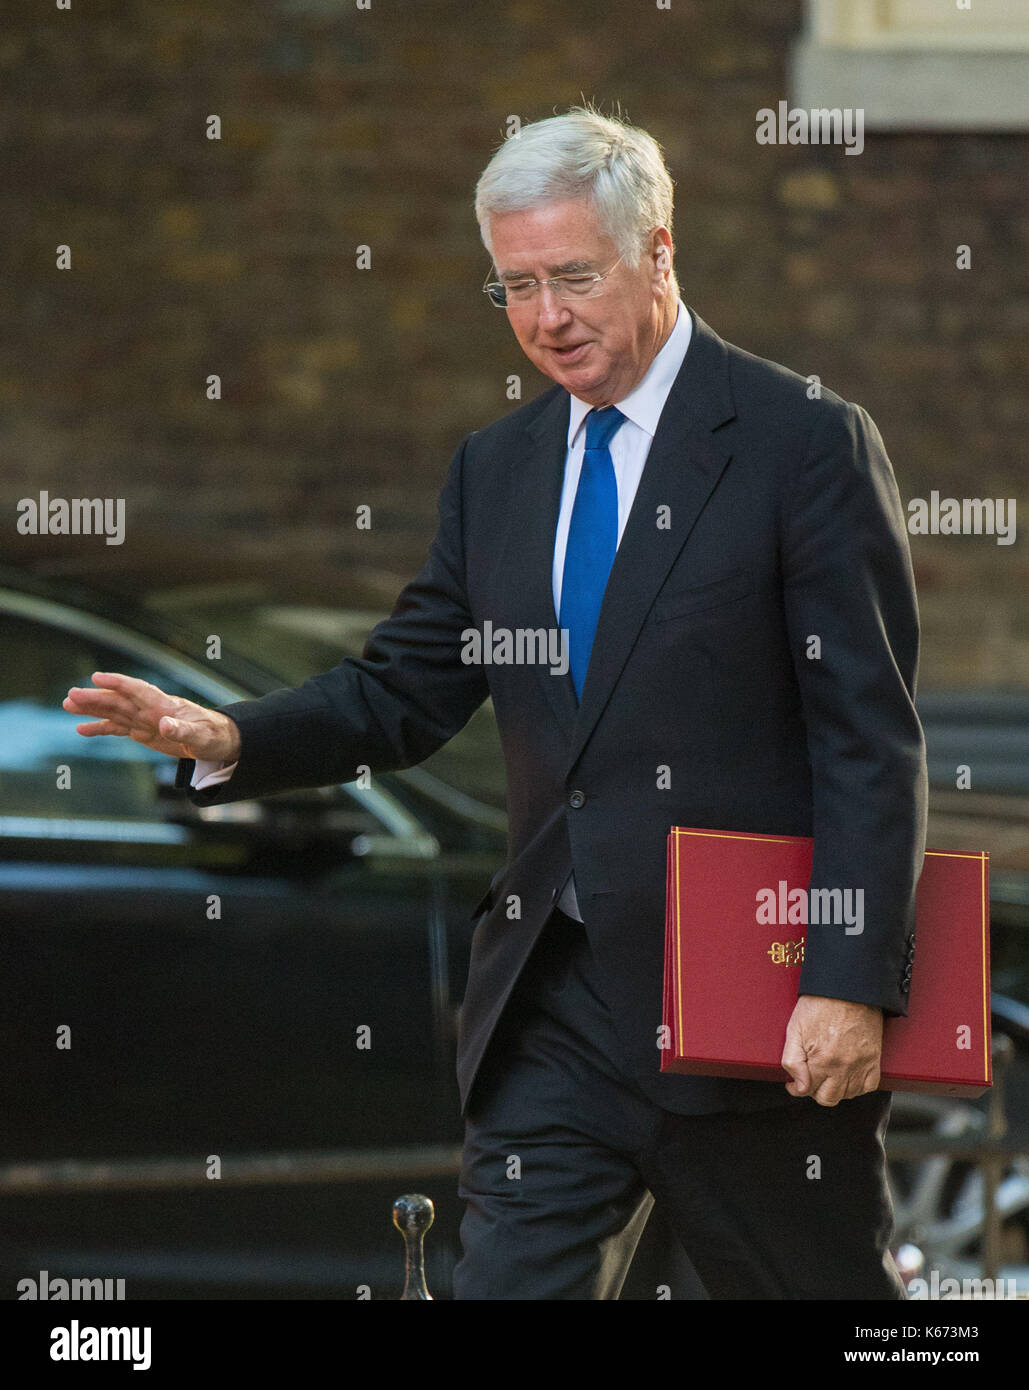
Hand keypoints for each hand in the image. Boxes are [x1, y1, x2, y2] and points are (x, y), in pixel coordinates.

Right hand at [63, 672, 240, 763]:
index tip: (97, 678)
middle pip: (120, 701)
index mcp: (166, 705)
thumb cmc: (213, 735)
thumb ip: (183, 730)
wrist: (217, 741)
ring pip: (114, 711)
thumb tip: (163, 724)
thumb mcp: (201, 736)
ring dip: (92, 708)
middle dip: (96, 698)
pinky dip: (100, 728)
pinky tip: (81, 728)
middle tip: (71, 696)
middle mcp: (152, 709)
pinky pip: (118, 728)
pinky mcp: (143, 731)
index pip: (139, 690)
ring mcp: (145, 719)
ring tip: (68, 705)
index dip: (119, 683)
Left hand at [781, 994, 882, 1106]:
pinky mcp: (874, 1059)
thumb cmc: (820, 1004)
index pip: (807, 1090)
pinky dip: (857, 1087)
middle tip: (810, 1078)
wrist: (848, 988)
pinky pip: (868, 1086)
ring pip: (847, 1095)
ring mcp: (861, 1064)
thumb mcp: (795, 1029)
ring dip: (835, 1090)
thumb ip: (792, 1061)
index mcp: (822, 1060)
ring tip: (826, 1075)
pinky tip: (847, 1077)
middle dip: (815, 1091)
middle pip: (828, 1098)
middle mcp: (844, 1067)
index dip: (796, 1087)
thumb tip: (798, 1086)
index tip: (793, 1083)